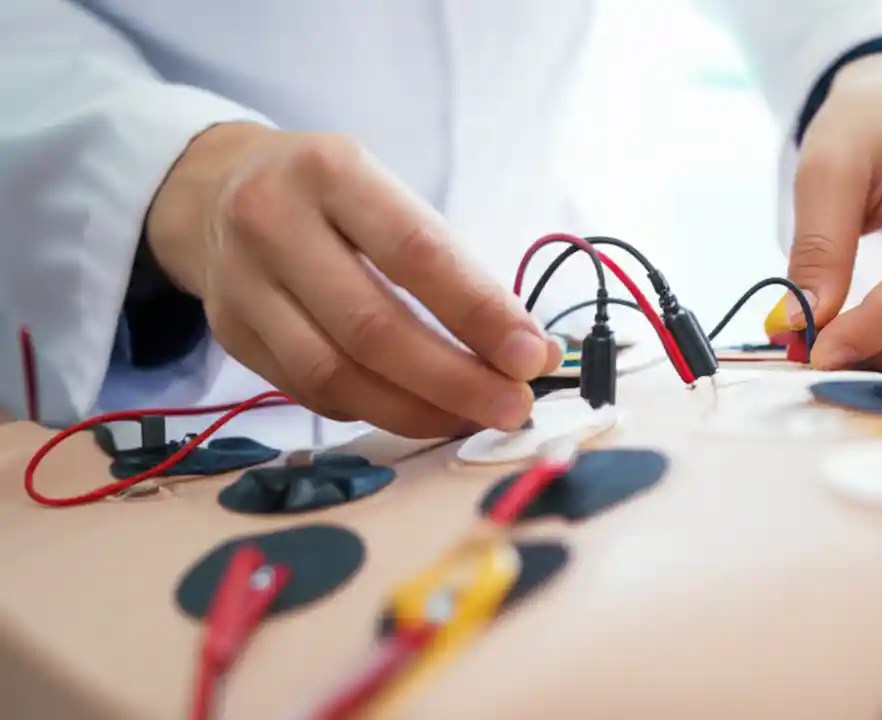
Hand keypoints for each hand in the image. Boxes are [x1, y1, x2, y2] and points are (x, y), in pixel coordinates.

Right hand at [145, 124, 560, 436]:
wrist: (212, 188)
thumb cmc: (329, 195)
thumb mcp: (385, 193)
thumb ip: (452, 265)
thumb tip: (527, 348)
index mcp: (332, 171)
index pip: (417, 253)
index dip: (480, 313)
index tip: (531, 356)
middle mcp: (274, 222)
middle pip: (372, 327)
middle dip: (455, 379)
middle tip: (513, 405)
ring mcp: (242, 283)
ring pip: (334, 374)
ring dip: (416, 410)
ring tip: (472, 418)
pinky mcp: (230, 333)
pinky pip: (310, 392)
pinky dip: (373, 410)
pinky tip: (418, 412)